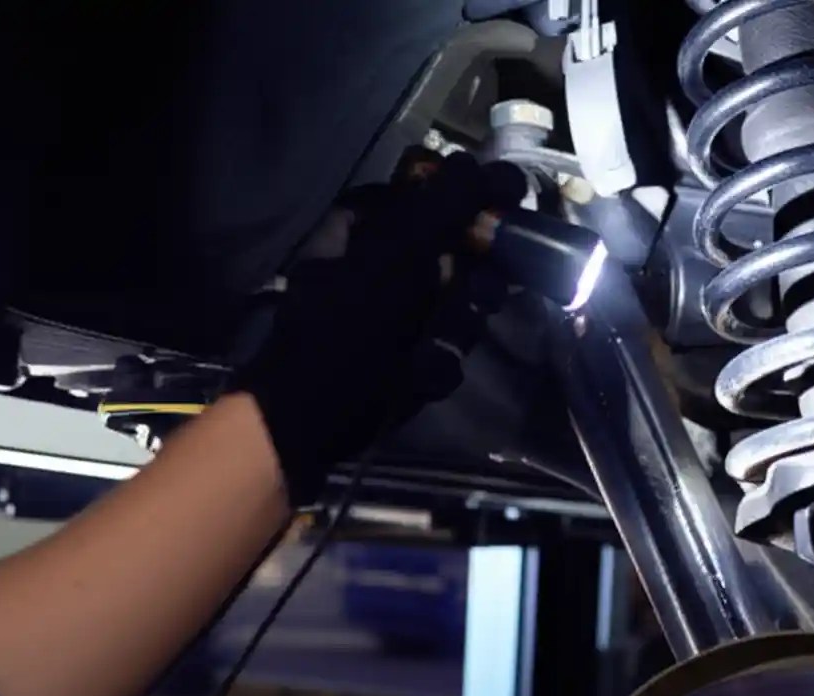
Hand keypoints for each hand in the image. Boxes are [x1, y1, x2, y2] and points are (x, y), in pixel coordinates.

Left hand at [235, 152, 526, 505]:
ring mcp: (399, 312)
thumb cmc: (344, 324)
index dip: (471, 201)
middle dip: (473, 277)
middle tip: (474, 292)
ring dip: (459, 324)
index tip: (502, 210)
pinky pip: (451, 346)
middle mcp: (385, 263)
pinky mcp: (411, 356)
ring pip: (462, 302)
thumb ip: (441, 206)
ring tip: (440, 342)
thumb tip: (480, 164)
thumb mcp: (395, 254)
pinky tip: (422, 372)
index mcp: (367, 226)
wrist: (311, 413)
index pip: (432, 195)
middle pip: (457, 251)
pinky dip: (441, 361)